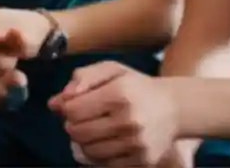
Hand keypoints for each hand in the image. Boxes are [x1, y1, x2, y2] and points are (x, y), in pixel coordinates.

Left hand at [49, 61, 180, 166]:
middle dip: (73, 126)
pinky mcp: (143, 160)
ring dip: (84, 142)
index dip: (67, 108)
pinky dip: (100, 155)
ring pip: (89, 152)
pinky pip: (106, 164)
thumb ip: (81, 79)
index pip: (72, 110)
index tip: (75, 105)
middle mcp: (128, 121)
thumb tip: (55, 103)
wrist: (174, 108)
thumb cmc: (135, 86)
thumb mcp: (110, 70)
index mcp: (119, 94)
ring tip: (93, 131)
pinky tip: (106, 142)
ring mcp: (137, 144)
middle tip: (82, 119)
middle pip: (77, 133)